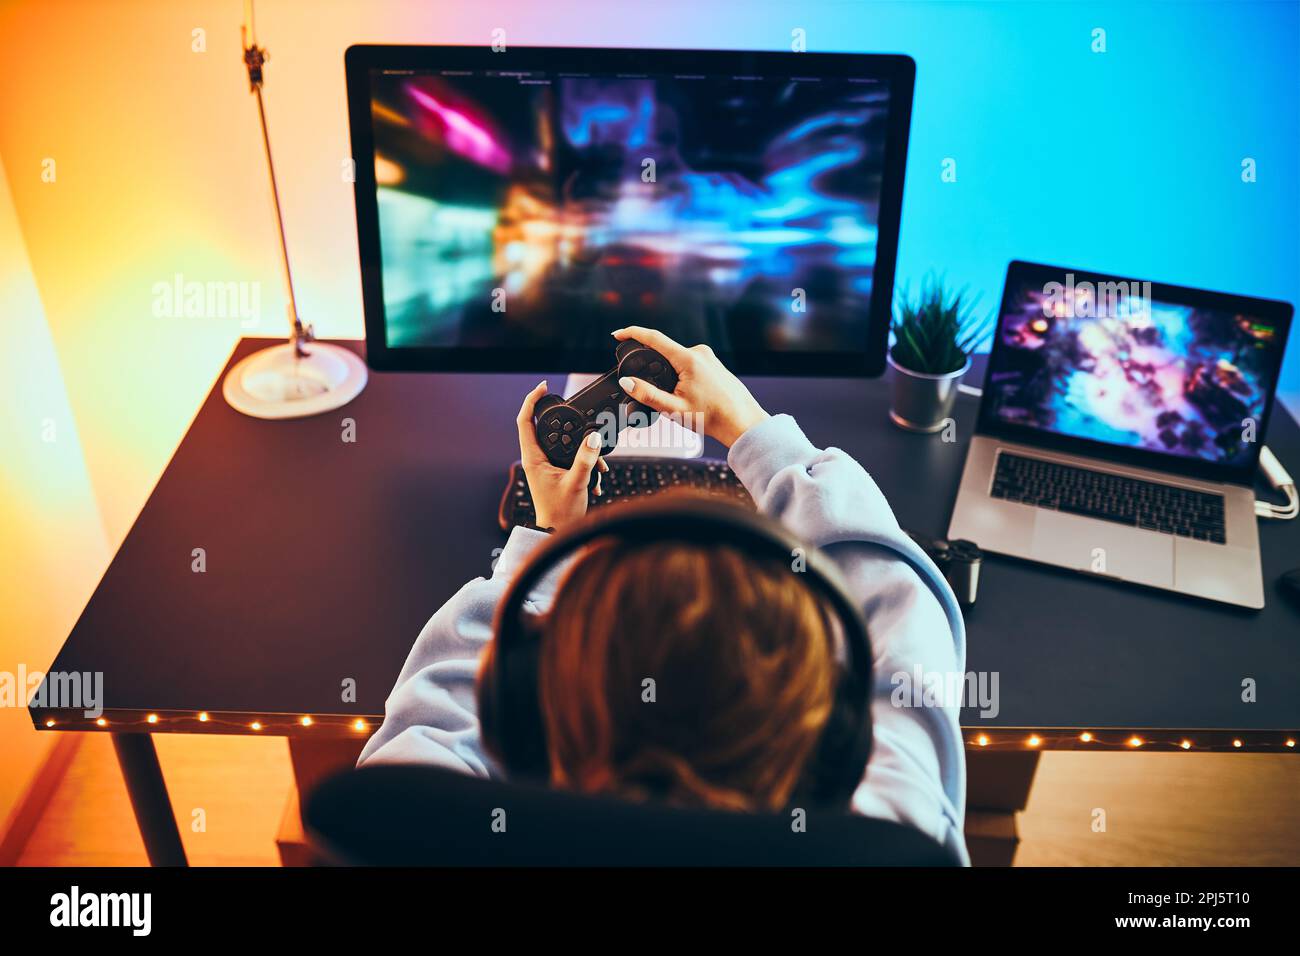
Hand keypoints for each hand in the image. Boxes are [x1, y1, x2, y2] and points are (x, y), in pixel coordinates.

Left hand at [516, 381, 607, 532]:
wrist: (559, 533)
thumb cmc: (561, 514)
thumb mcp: (577, 482)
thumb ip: (586, 458)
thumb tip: (594, 437)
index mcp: (533, 458)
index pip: (525, 421)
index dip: (532, 400)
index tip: (544, 387)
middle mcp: (536, 459)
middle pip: (546, 428)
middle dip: (567, 424)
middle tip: (580, 416)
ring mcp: (546, 466)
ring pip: (564, 444)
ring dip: (583, 450)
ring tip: (597, 466)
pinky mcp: (557, 472)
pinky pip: (572, 457)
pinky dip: (586, 463)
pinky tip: (596, 476)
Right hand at [612, 327, 768, 446]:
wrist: (742, 423)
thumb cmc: (713, 417)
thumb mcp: (674, 409)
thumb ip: (648, 395)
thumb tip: (627, 382)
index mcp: (688, 359)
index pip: (654, 338)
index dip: (632, 333)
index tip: (617, 334)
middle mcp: (699, 353)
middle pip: (665, 351)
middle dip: (654, 367)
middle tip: (655, 391)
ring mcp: (708, 357)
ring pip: (678, 360)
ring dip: (670, 375)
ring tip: (680, 401)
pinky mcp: (714, 364)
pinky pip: (690, 364)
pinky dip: (682, 377)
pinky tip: (691, 396)